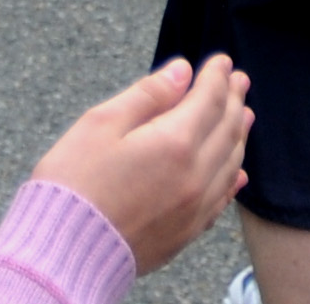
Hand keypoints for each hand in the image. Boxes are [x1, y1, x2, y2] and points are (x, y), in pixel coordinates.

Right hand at [29, 56, 249, 274]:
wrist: (65, 248)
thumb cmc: (74, 180)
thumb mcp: (101, 123)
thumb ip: (147, 95)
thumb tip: (181, 72)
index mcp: (174, 143)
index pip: (208, 100)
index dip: (216, 77)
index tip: (222, 60)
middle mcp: (195, 176)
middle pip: (226, 130)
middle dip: (233, 100)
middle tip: (239, 79)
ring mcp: (194, 208)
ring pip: (230, 165)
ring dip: (239, 136)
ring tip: (244, 115)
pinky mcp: (186, 233)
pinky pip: (221, 201)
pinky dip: (232, 179)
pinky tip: (237, 174)